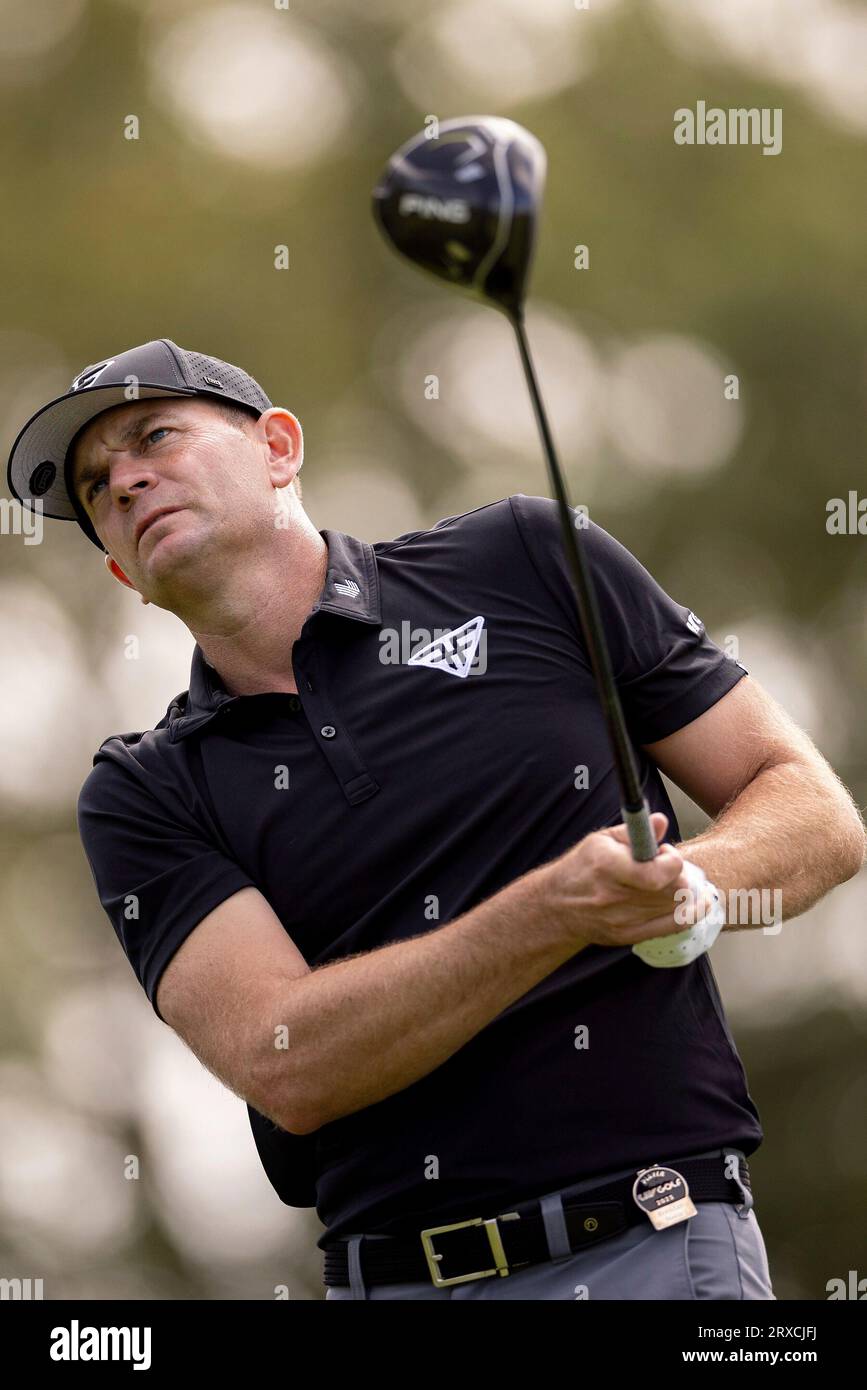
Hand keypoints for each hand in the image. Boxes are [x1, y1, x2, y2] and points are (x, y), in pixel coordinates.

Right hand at [541, 812, 715, 949]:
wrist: (558, 907)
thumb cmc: (581, 868)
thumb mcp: (600, 840)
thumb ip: (634, 831)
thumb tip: (660, 821)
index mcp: (607, 866)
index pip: (657, 873)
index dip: (671, 860)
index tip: (664, 851)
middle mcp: (615, 896)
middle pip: (673, 889)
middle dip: (679, 873)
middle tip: (667, 864)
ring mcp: (624, 920)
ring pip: (677, 905)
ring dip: (684, 889)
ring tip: (673, 878)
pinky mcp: (631, 936)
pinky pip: (674, 926)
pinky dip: (692, 912)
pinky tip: (699, 901)